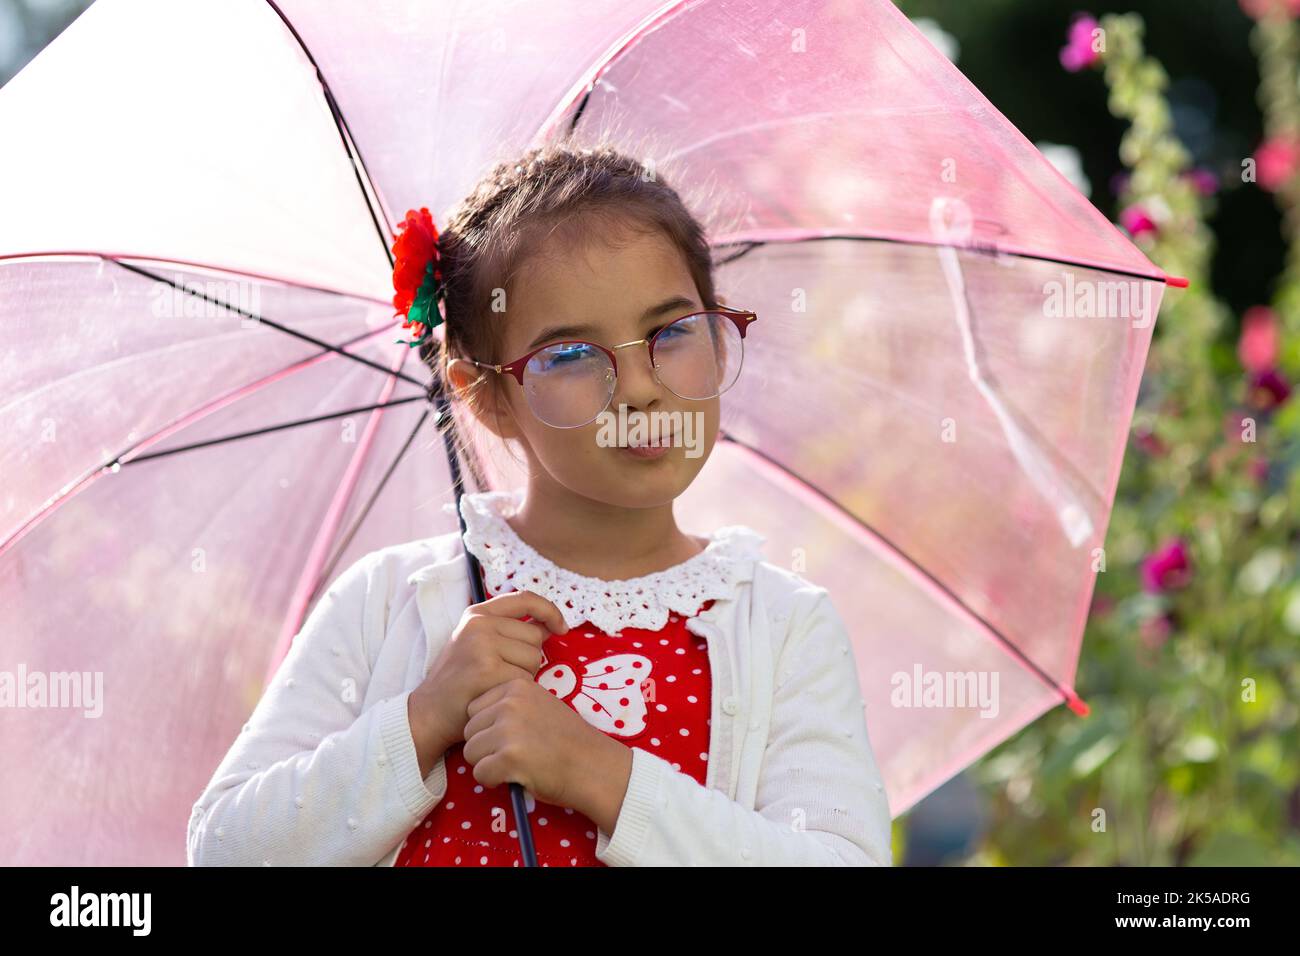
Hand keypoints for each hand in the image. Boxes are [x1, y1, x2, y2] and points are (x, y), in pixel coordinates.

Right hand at [407, 591, 567, 775]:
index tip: (561, 627)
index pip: (525, 598)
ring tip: (496, 685)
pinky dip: (517, 693)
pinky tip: (495, 697)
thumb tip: (549, 625)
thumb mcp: (478, 644)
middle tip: (502, 674)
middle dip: (529, 659)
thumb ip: (509, 631)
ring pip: (534, 659)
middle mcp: (478, 624)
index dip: (549, 611)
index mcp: (477, 614)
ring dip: (524, 677)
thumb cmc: (459, 681)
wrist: (429, 713)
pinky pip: (525, 680)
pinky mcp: (486, 670)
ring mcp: (481, 645)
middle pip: (535, 636)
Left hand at [460, 676, 621, 811]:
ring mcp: (509, 729)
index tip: (512, 737)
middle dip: (485, 746)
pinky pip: (480, 773)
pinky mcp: (508, 757)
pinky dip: (494, 781)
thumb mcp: (540, 705)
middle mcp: (510, 703)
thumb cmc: (567, 740)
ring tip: (516, 765)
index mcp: (517, 686)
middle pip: (469, 730)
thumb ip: (511, 705)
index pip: (474, 708)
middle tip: (514, 754)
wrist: (594, 766)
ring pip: (470, 752)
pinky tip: (517, 776)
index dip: (488, 728)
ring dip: (488, 764)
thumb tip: (474, 717)